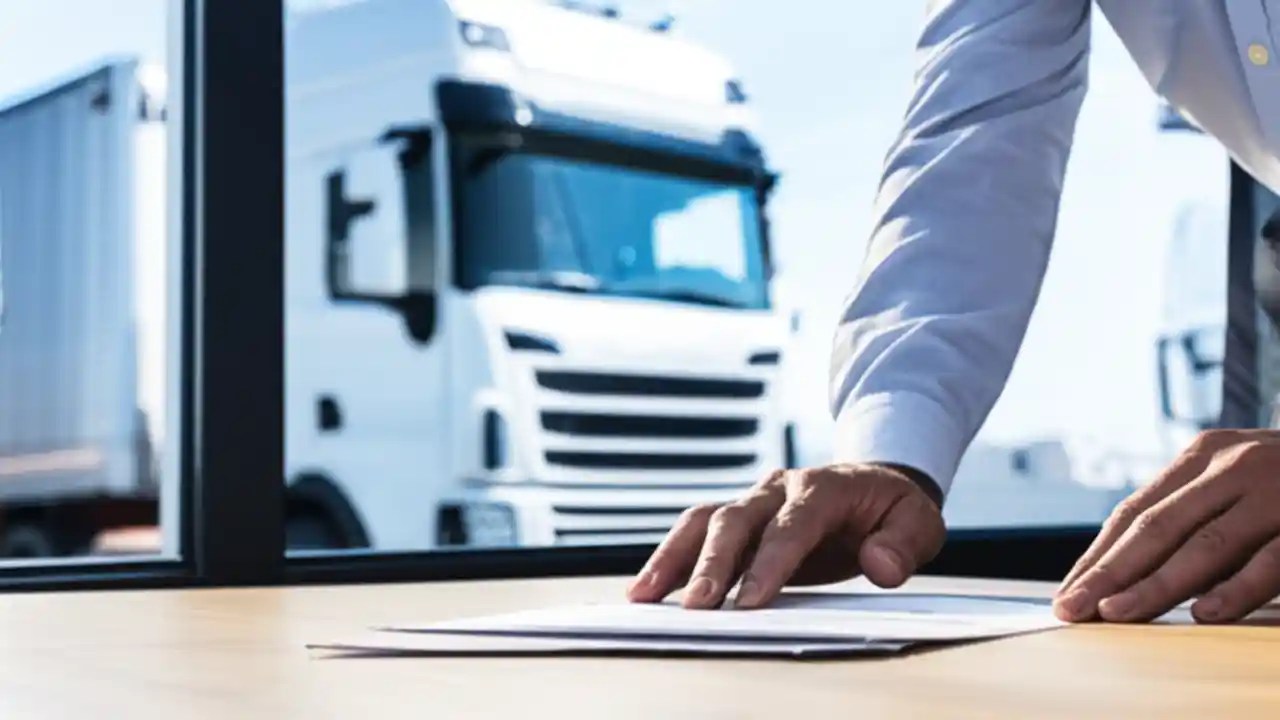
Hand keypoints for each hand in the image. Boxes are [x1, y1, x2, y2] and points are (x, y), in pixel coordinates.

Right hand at [625, 463, 945, 608]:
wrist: (874, 483)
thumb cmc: (892, 508)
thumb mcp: (919, 522)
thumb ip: (903, 543)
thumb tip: (881, 566)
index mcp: (823, 485)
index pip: (793, 523)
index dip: (772, 560)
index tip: (752, 600)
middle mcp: (778, 487)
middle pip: (736, 519)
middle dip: (714, 564)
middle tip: (698, 607)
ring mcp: (752, 500)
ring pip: (703, 520)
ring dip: (673, 558)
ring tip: (644, 596)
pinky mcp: (737, 518)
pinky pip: (696, 533)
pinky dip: (670, 559)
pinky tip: (648, 590)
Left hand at [1055, 430, 1279, 623]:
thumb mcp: (1238, 479)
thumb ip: (1192, 514)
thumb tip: (1127, 572)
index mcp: (1203, 456)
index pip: (1135, 512)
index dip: (1097, 556)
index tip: (1066, 593)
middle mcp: (1232, 467)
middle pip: (1156, 528)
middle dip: (1107, 573)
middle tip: (1071, 609)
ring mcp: (1273, 493)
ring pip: (1204, 546)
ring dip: (1155, 584)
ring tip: (1115, 613)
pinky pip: (1270, 562)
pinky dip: (1236, 589)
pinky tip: (1204, 612)